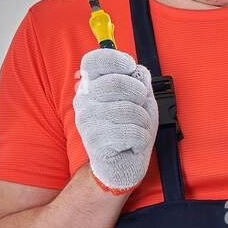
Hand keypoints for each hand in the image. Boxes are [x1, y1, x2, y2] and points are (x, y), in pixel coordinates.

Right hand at [73, 48, 158, 192]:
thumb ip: (138, 80)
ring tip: (135, 130)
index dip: (117, 60)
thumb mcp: (140, 100)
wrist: (121, 168)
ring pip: (129, 109)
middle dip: (140, 95)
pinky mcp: (95, 142)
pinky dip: (141, 139)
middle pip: (118, 82)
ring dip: (143, 122)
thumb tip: (135, 69)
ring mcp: (87, 121)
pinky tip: (132, 144)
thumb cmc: (130, 131)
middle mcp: (84, 101)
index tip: (130, 68)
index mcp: (92, 86)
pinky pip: (132, 132)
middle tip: (138, 109)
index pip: (94, 60)